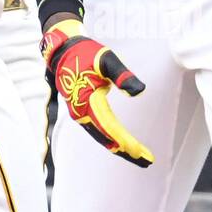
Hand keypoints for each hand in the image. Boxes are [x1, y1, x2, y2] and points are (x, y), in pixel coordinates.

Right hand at [41, 17, 153, 166]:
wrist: (63, 50)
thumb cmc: (86, 53)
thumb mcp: (106, 59)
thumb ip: (122, 75)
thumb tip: (140, 92)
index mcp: (87, 101)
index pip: (110, 127)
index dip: (126, 141)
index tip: (142, 152)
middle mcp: (81, 112)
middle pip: (106, 138)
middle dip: (127, 150)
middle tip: (148, 161)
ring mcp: (79, 114)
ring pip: (101, 136)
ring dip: (120, 147)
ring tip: (139, 157)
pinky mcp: (81, 112)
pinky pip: (97, 130)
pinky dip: (111, 139)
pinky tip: (121, 145)